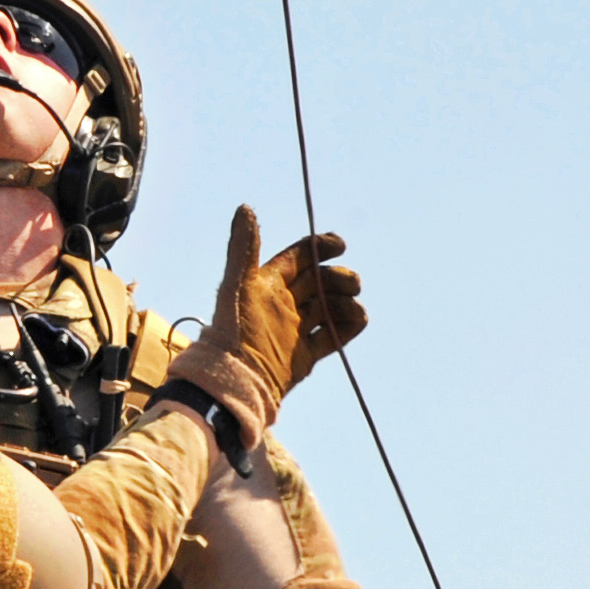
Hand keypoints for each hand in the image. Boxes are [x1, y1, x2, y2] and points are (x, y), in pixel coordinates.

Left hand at [161, 206, 361, 451]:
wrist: (235, 381)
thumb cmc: (232, 331)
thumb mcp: (238, 285)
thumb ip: (243, 248)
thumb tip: (245, 207)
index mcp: (267, 283)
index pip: (301, 257)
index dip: (321, 247)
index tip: (340, 245)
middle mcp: (283, 304)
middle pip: (319, 281)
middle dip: (338, 278)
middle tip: (351, 284)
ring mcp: (295, 330)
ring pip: (328, 308)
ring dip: (345, 303)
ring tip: (353, 307)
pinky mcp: (305, 355)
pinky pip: (332, 337)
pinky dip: (347, 327)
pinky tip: (357, 321)